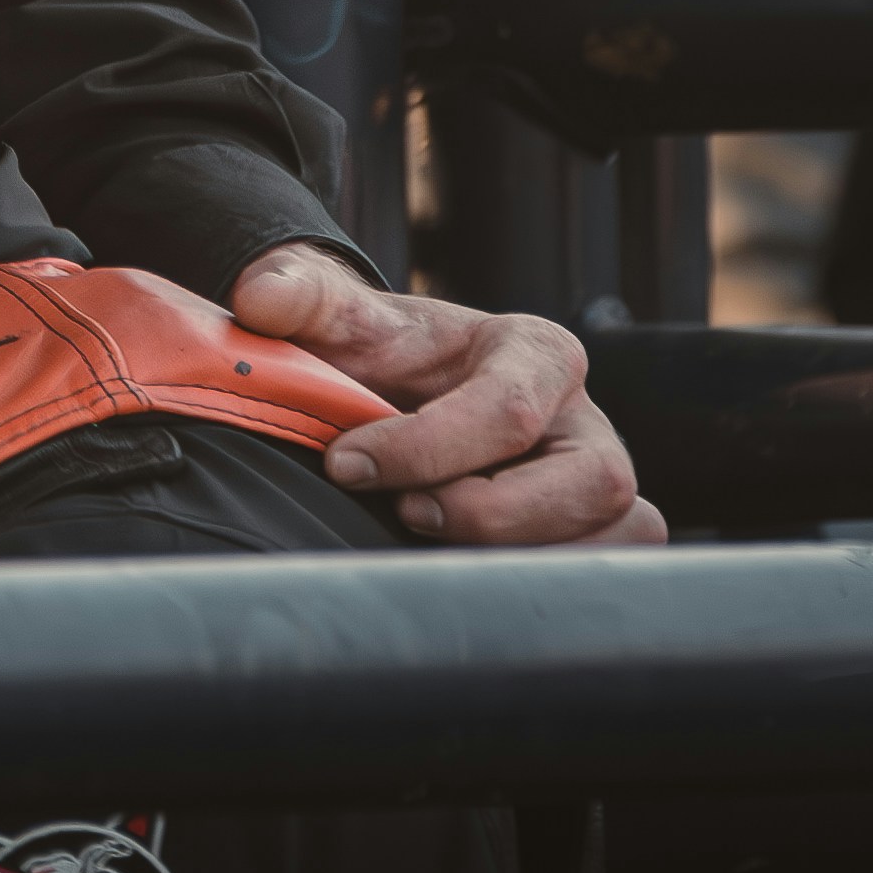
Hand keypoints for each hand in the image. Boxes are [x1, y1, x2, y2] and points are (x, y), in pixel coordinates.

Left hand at [228, 247, 661, 548]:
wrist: (398, 386)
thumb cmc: (380, 354)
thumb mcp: (340, 318)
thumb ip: (297, 294)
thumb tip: (259, 298)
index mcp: (533, 350)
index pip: (505, 409)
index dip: (425, 448)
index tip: (344, 463)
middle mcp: (582, 415)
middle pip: (586, 479)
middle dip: (491, 510)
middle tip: (407, 512)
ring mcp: (597, 475)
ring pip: (613, 529)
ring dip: (524, 551)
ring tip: (435, 538)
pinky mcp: (596, 527)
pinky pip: (612, 567)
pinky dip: (552, 579)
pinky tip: (469, 569)